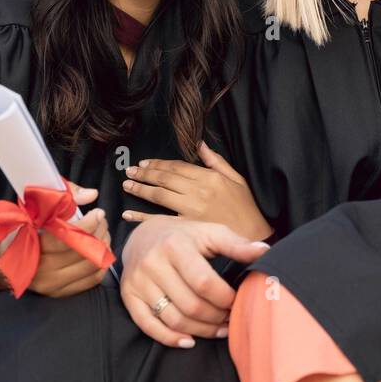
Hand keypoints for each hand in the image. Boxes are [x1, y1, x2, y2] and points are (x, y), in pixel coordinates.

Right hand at [0, 182, 110, 297]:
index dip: (89, 224)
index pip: (68, 238)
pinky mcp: (59, 293)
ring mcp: (51, 284)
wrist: (2, 265)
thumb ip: (62, 199)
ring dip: (103, 247)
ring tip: (102, 234)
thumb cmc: (19, 233)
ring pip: (92, 266)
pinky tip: (99, 251)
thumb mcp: (32, 211)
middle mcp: (42, 270)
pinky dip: (100, 264)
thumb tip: (91, 195)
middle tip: (102, 221)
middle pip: (84, 252)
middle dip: (99, 233)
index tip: (98, 213)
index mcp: (32, 247)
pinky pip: (91, 280)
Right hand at [119, 217, 269, 348]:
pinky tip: (189, 340)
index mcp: (175, 246)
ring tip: (218, 330)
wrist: (143, 236)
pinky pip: (148, 326)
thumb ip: (236, 244)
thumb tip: (265, 251)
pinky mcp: (128, 298)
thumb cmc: (184, 236)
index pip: (203, 282)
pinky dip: (170, 338)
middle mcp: (153, 264)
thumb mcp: (210, 232)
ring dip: (199, 330)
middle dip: (215, 317)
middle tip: (231, 319)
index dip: (224, 298)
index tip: (238, 301)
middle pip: (189, 304)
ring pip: (172, 318)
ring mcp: (138, 282)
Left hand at [121, 143, 270, 240]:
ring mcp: (190, 211)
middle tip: (130, 171)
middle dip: (145, 173)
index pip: (178, 166)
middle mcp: (198, 192)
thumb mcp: (236, 179)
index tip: (145, 162)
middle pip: (165, 179)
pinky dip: (142, 217)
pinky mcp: (186, 228)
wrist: (252, 237)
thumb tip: (200, 144)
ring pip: (159, 196)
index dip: (159, 163)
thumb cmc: (246, 209)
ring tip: (128, 184)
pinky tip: (129, 213)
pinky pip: (160, 220)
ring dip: (141, 189)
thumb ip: (216, 161)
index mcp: (209, 178)